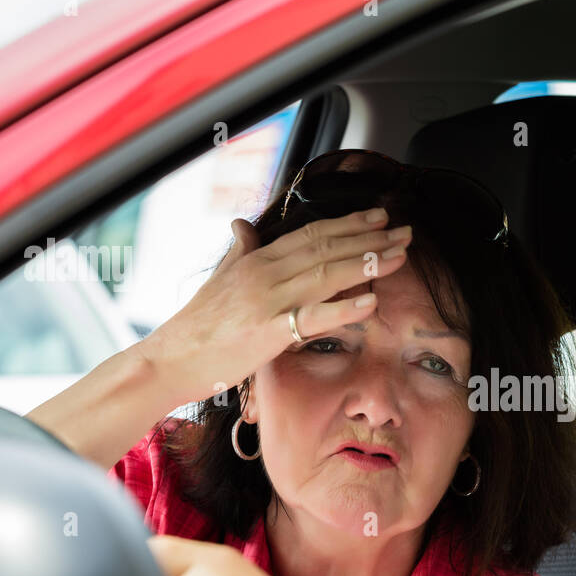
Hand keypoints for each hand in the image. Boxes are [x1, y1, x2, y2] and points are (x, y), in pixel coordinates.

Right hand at [140, 209, 412, 404]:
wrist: (170, 359)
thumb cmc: (197, 325)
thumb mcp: (219, 279)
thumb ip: (239, 251)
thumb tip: (242, 223)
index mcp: (257, 259)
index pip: (311, 234)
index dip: (349, 223)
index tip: (380, 216)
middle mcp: (265, 273)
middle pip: (326, 248)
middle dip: (370, 238)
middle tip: (405, 231)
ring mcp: (267, 302)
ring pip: (326, 275)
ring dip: (367, 264)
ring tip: (399, 256)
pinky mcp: (268, 334)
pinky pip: (313, 318)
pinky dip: (344, 308)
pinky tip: (372, 301)